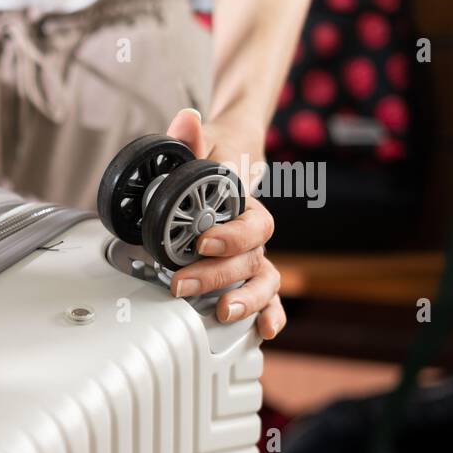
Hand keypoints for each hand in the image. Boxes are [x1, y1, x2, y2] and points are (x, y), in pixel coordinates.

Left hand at [165, 108, 285, 339]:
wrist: (232, 155)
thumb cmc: (218, 154)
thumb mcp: (204, 144)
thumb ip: (193, 139)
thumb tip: (185, 121)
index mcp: (247, 206)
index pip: (251, 225)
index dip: (231, 237)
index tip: (203, 242)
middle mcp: (253, 235)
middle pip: (251, 260)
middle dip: (217, 276)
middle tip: (183, 283)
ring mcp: (252, 255)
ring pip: (264, 281)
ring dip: (247, 300)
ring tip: (224, 312)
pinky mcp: (245, 272)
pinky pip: (266, 296)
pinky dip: (269, 315)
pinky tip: (266, 331)